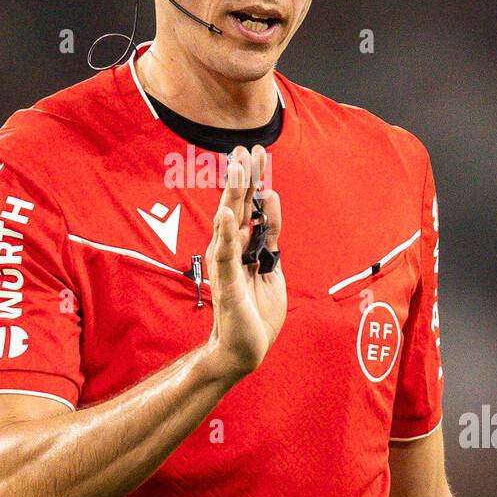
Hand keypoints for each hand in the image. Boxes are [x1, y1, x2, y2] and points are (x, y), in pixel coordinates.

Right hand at [203, 144, 285, 378]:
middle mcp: (231, 250)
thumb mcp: (272, 265)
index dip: (253, 180)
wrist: (245, 348)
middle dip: (243, 177)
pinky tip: (225, 213)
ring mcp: (227, 266)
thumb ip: (269, 235)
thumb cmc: (256, 311)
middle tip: (246, 148)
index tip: (257, 152)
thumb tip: (271, 199)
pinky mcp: (226, 284)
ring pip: (229, 223)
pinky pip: (224, 255)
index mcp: (243, 246)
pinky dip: (225, 233)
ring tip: (237, 168)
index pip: (249, 206)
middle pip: (237, 207)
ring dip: (233, 194)